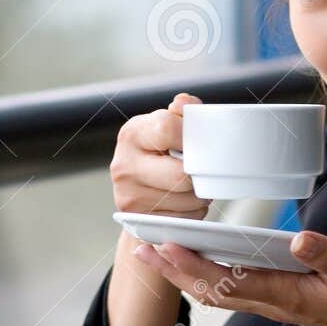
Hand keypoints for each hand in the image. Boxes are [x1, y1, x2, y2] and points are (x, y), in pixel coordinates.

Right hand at [109, 91, 208, 217]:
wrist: (138, 193)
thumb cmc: (158, 154)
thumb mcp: (165, 126)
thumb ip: (181, 112)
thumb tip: (185, 104)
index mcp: (132, 134)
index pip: (168, 128)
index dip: (192, 135)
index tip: (200, 141)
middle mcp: (124, 166)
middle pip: (181, 174)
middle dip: (199, 174)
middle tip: (202, 170)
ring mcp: (130, 197)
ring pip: (188, 199)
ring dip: (201, 194)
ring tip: (193, 185)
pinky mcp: (142, 221)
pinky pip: (185, 218)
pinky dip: (194, 211)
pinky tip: (185, 201)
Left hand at [133, 227, 326, 325]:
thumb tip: (298, 238)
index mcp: (287, 295)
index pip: (228, 282)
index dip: (193, 265)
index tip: (164, 245)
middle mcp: (274, 302)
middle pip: (211, 289)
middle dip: (174, 270)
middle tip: (139, 247)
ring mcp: (276, 302)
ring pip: (219, 290)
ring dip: (185, 272)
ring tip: (155, 250)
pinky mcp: (282, 297)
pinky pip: (235, 288)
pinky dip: (208, 273)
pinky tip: (198, 257)